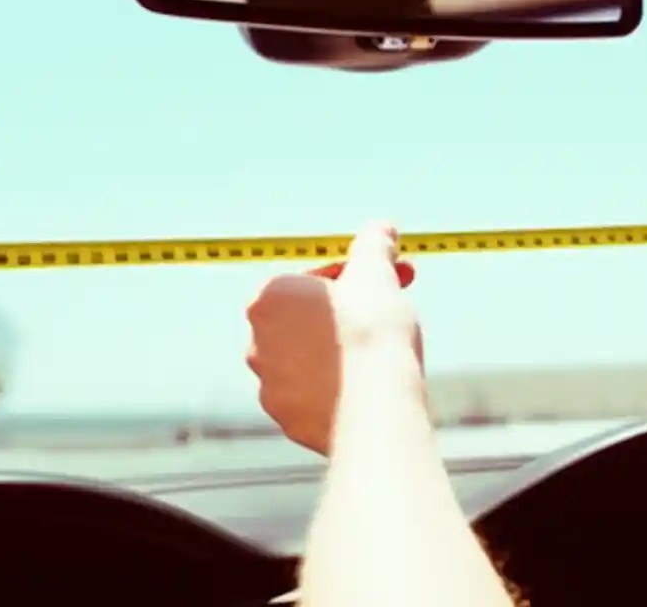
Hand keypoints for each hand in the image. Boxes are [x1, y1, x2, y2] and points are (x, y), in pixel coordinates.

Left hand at [245, 222, 420, 454]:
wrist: (375, 404)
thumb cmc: (372, 331)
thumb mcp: (377, 273)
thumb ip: (374, 245)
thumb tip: (382, 228)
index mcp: (270, 297)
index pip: (317, 278)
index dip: (359, 277)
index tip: (389, 281)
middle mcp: (257, 340)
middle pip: (311, 319)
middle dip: (349, 312)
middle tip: (389, 312)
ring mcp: (269, 383)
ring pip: (312, 357)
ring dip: (340, 350)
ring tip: (379, 353)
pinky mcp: (286, 418)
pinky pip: (314, 394)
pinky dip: (337, 388)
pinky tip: (367, 386)